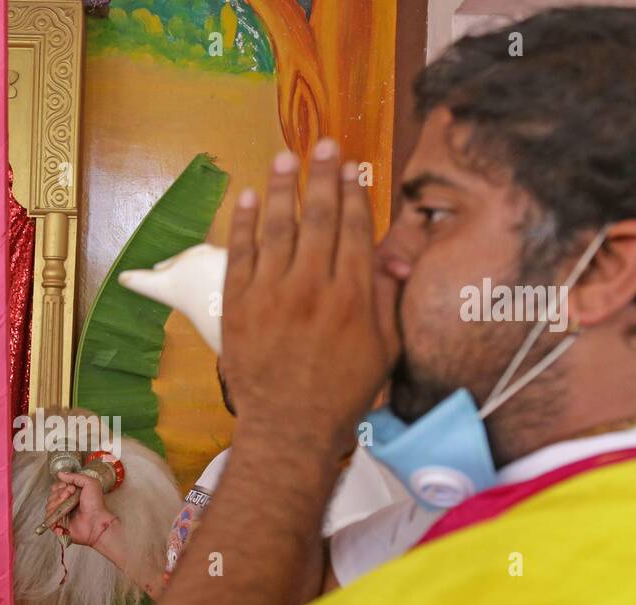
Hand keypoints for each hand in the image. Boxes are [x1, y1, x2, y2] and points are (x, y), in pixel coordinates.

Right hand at [48, 471, 117, 547]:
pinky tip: (62, 515)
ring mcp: (61, 514)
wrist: (95, 521)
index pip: (56, 488)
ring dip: (56, 504)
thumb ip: (75, 476)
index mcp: (71, 494)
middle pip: (51, 496)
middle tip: (70, 495)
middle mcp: (65, 503)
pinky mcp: (59, 524)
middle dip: (59, 494)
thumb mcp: (90, 484)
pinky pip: (49, 519)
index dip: (59, 486)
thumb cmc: (95, 504)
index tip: (70, 488)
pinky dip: (53, 517)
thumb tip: (60, 474)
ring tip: (67, 506)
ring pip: (49, 506)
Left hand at [219, 141, 399, 452]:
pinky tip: (247, 198)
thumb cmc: (343, 392)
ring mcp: (271, 295)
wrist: (288, 428)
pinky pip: (240, 254)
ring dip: (282, 189)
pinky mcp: (239, 306)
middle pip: (319, 218)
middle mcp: (313, 288)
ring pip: (277, 228)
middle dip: (322, 177)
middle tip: (322, 145)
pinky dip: (243, 223)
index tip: (352, 168)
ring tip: (285, 159)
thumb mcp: (384, 349)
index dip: (354, 194)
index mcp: (354, 297)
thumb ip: (387, 298)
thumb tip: (395, 254)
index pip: (355, 230)